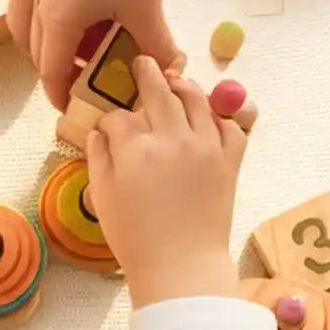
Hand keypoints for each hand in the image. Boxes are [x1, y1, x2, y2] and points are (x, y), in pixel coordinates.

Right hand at [7, 0, 181, 110]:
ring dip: (37, 39)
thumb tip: (170, 73)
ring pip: (20, 20)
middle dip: (54, 68)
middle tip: (80, 74)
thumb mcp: (147, 8)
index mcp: (59, 22)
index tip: (71, 106)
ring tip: (63, 40)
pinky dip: (32, 4)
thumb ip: (157, 47)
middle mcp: (34, 1)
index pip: (52, 72)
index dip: (61, 94)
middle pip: (36, 50)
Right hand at [87, 57, 247, 308]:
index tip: (110, 128)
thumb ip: (98, 157)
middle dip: (147, 73)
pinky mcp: (230, 161)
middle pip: (158, 90)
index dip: (111, 119)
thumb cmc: (135, 239)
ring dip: (184, 85)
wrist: (181, 266)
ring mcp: (205, 146)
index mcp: (135, 147)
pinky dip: (221, 116)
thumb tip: (100, 131)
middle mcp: (172, 137)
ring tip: (176, 80)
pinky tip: (209, 116)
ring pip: (196, 99)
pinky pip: (230, 126)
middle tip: (143, 62)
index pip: (120, 115)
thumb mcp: (103, 197)